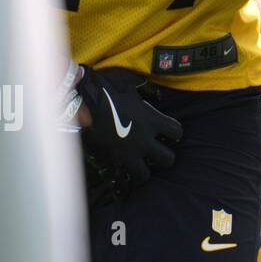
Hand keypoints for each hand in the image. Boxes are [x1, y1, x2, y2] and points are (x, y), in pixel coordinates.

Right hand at [76, 67, 181, 204]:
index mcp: (153, 120)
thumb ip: (146, 92)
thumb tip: (152, 91)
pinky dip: (123, 171)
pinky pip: (121, 174)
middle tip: (158, 150)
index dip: (175, 132)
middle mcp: (144, 140)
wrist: (83, 100)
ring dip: (144, 169)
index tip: (170, 131)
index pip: (177, 132)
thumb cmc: (109, 89)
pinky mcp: (111, 159)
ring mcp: (127, 152)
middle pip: (168, 160)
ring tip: (141, 162)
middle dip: (165, 156)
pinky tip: (122, 164)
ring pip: (145, 175)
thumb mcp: (133, 86)